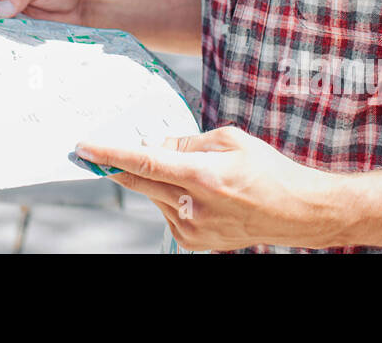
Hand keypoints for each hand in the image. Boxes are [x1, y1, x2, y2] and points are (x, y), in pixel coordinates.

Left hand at [73, 125, 342, 251]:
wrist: (296, 212)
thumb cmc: (268, 170)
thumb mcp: (230, 139)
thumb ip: (187, 141)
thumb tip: (155, 144)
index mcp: (203, 176)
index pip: (145, 162)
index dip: (111, 155)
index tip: (85, 148)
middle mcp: (194, 207)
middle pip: (143, 180)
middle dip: (123, 164)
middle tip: (103, 151)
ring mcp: (193, 230)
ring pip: (156, 195)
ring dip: (160, 179)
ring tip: (197, 173)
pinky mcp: (194, 242)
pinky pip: (168, 210)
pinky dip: (172, 196)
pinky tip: (198, 192)